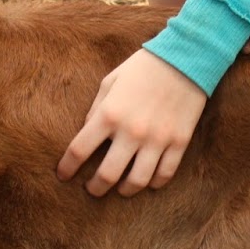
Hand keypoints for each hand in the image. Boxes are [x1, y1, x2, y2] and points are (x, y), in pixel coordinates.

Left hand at [57, 49, 206, 195]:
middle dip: (95, 188)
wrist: (186, 57)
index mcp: (109, 114)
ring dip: (125, 191)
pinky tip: (148, 181)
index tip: (63, 176)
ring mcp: (157, 139)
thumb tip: (87, 133)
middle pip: (107, 175)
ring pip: (137, 181)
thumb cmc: (143, 67)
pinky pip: (164, 174)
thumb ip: (96, 109)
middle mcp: (131, 131)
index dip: (67, 168)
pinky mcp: (179, 142)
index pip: (79, 151)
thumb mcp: (110, 81)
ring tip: (120, 189)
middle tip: (92, 190)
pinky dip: (154, 183)